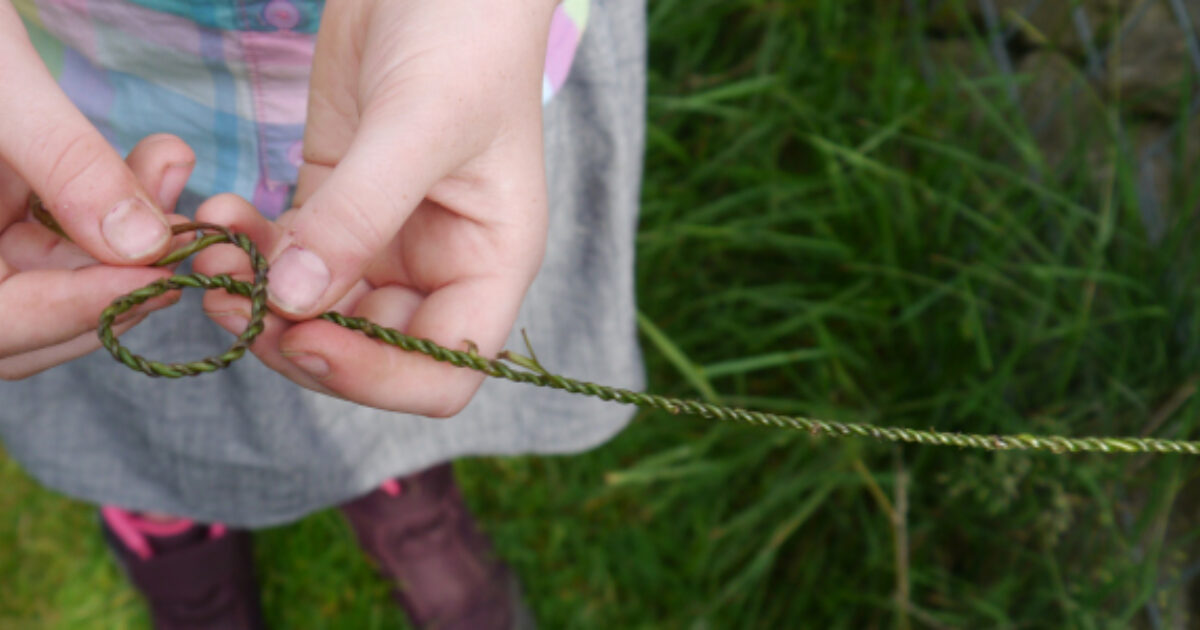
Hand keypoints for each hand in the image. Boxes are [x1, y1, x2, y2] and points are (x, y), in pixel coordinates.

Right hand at [0, 133, 196, 378]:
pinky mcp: (5, 214)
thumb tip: (142, 246)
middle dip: (119, 282)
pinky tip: (158, 163)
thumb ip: (63, 161)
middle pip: (37, 322)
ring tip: (171, 173)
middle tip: (187, 243)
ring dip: (130, 241)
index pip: (0, 324)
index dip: (75, 311)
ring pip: (64, 279)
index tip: (157, 278)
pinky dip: (118, 208)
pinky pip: (69, 237)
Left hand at [195, 0, 553, 415]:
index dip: (376, 376)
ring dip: (262, 299)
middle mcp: (442, 264)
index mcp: (489, 263)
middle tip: (232, 302)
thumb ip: (360, 216)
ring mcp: (387, 237)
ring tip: (212, 255)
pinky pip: (290, 256)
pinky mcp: (338, 202)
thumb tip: (294, 301)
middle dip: (299, 337)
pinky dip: (252, 252)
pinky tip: (222, 212)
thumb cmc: (464, 38)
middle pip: (372, 351)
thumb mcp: (419, 125)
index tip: (304, 338)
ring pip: (321, 309)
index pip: (444, 371)